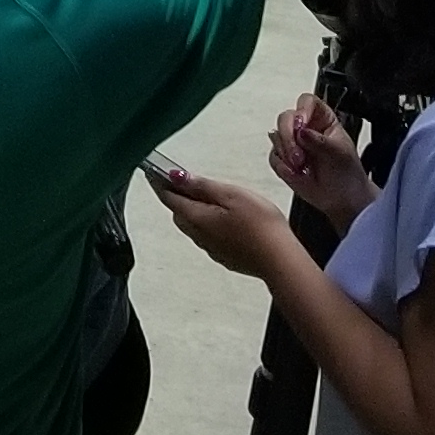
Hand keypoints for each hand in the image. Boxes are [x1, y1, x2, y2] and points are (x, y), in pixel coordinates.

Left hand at [153, 165, 289, 276]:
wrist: (280, 260)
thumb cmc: (260, 226)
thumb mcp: (231, 195)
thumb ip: (202, 186)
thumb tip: (178, 177)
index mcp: (196, 218)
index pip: (169, 198)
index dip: (160, 184)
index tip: (155, 173)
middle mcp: (199, 236)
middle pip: (179, 213)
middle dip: (177, 197)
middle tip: (182, 181)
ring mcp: (211, 248)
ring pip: (193, 226)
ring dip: (193, 211)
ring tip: (206, 197)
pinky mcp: (224, 256)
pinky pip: (208, 237)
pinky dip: (208, 224)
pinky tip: (224, 219)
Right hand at [266, 95, 374, 225]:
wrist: (342, 199)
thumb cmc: (347, 173)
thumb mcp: (339, 154)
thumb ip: (319, 141)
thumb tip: (302, 131)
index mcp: (322, 119)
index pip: (308, 102)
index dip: (302, 110)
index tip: (301, 124)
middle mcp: (305, 128)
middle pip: (286, 118)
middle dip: (289, 137)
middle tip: (299, 156)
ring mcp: (292, 143)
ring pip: (276, 137)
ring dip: (286, 154)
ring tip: (302, 168)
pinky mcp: (283, 159)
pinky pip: (274, 158)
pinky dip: (283, 167)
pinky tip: (297, 174)